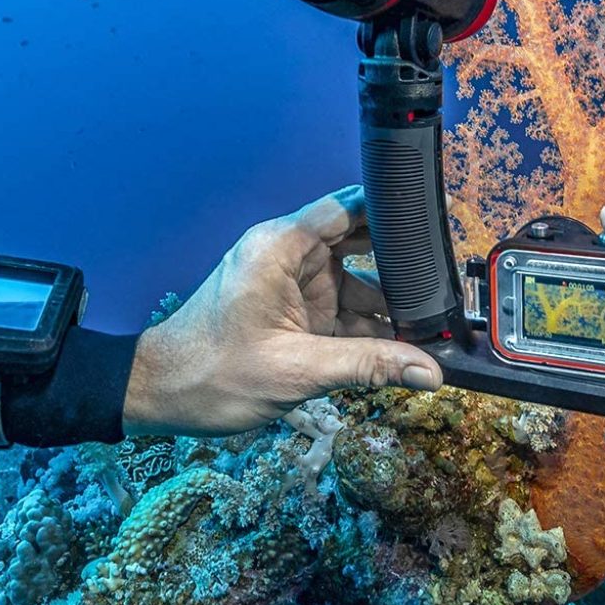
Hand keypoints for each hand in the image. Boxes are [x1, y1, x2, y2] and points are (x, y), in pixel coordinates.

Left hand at [123, 184, 442, 436]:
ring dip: (390, 305)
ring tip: (436, 324)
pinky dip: (370, 329)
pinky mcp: (296, 314)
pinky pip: (343, 312)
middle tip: (447, 282)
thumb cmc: (211, 374)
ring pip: (358, 283)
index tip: (436, 224)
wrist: (157, 398)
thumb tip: (431, 373)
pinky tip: (404, 348)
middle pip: (361, 243)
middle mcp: (290, 256)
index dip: (393, 210)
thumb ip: (369, 365)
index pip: (349, 207)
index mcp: (282, 246)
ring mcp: (295, 285)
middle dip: (402, 264)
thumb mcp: (297, 370)